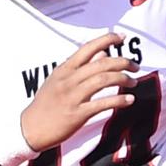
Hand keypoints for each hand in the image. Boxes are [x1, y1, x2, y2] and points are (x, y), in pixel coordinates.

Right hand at [18, 33, 137, 150]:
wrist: (30, 129)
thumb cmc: (45, 104)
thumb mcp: (58, 80)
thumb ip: (80, 67)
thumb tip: (102, 53)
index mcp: (64, 69)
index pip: (88, 48)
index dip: (107, 39)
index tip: (121, 37)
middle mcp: (69, 80)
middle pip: (101, 63)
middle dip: (122, 62)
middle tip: (135, 66)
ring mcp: (72, 97)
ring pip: (103, 80)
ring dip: (123, 79)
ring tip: (133, 82)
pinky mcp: (77, 114)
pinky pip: (102, 104)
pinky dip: (119, 100)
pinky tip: (129, 100)